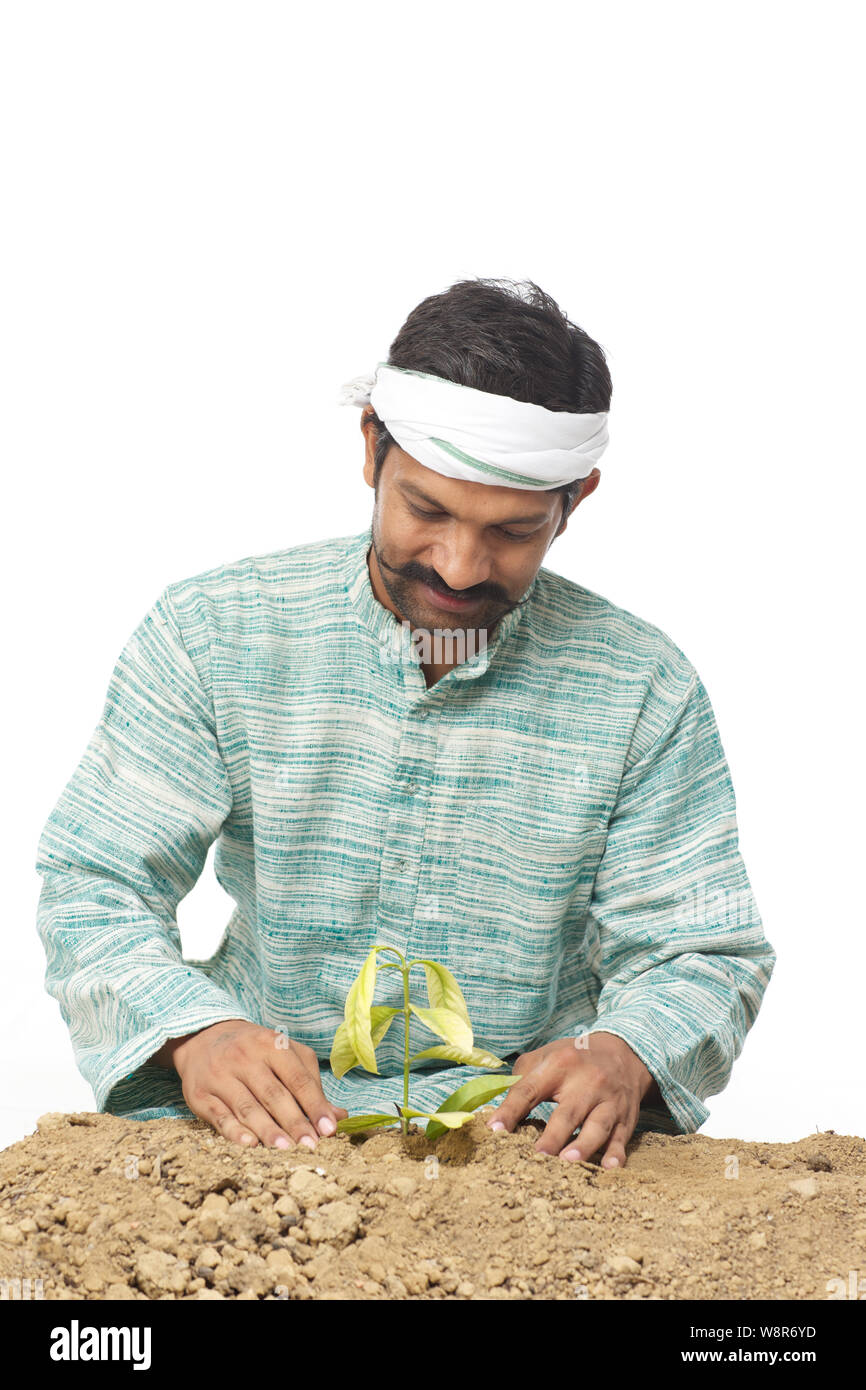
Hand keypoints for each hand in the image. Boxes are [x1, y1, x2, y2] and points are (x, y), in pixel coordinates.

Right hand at [168, 1019, 348, 1150]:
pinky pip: (219, 1115)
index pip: (298, 1078)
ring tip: (286, 1150)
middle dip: (294, 1122)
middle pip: (273, 1094)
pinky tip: (249, 1144)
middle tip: (311, 1146)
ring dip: (267, 1130)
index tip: (328, 1129)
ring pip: (247, 1106)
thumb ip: (310, 1083)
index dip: (314, 1105)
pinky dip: (234, 1131)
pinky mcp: (201, 1094)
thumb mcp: (284, 1054)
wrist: (202, 1037)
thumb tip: (338, 1116)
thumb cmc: (254, 1050)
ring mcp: (221, 1076)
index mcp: (272, 1045)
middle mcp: (245, 1058)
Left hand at [486, 1031, 655, 1167]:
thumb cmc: (573, 1060)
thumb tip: (496, 1116)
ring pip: (598, 1126)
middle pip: (568, 1112)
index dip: (510, 1111)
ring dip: (584, 1146)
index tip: (494, 1131)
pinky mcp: (626, 1117)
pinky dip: (616, 1153)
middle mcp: (587, 1081)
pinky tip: (609, 1168)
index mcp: (559, 1065)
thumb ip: (520, 1082)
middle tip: (537, 1157)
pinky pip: (622, 1137)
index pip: (529, 1090)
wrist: (623, 1053)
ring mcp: (609, 1100)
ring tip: (568, 1162)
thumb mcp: (545, 1057)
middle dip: (552, 1137)